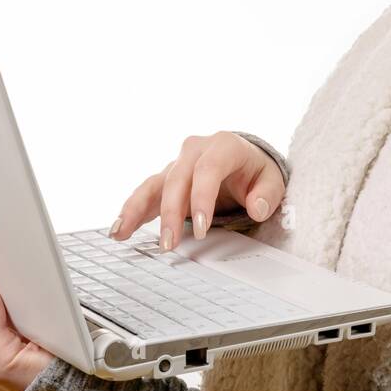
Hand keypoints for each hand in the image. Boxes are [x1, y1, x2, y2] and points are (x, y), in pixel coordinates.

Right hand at [109, 130, 285, 248]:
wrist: (244, 159)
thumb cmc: (256, 171)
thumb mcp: (272, 181)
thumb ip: (267, 195)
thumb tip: (256, 207)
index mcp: (223, 145)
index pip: (208, 170)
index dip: (202, 199)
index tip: (201, 229)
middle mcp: (195, 150)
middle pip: (177, 179)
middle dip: (170, 213)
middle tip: (169, 245)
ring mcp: (178, 163)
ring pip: (154, 184)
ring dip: (137, 209)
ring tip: (121, 232)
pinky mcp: (167, 178)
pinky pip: (146, 192)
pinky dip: (132, 210)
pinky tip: (118, 229)